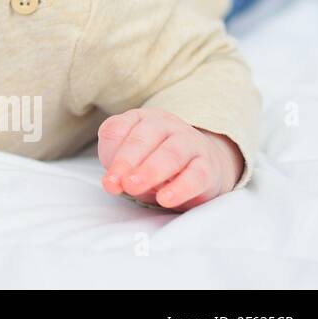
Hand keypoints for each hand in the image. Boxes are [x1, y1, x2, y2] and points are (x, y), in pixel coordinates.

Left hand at [97, 108, 243, 210]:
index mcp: (139, 119)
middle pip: (143, 138)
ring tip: (134, 187)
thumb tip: (111, 184)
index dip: (110, 150)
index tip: (108, 179)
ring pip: (171, 153)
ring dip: (150, 171)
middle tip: (120, 183)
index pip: (118, 128)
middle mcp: (165, 125)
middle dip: (127, 161)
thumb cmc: (155, 164)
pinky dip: (180, 187)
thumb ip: (118, 170)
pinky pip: (196, 175)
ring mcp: (189, 142)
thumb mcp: (131, 162)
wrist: (203, 169)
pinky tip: (165, 199)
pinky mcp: (208, 165)